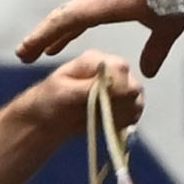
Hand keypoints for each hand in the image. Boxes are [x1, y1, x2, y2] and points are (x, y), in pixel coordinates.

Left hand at [15, 0, 183, 76]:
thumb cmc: (174, 1)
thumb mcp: (164, 32)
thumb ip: (154, 51)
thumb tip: (147, 72)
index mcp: (110, 5)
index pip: (80, 21)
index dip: (65, 35)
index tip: (51, 48)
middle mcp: (97, 1)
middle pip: (64, 21)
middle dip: (46, 37)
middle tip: (29, 52)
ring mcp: (93, 2)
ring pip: (58, 21)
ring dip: (39, 37)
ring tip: (22, 53)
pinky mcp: (93, 6)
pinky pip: (62, 22)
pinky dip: (44, 34)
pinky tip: (30, 46)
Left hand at [19, 52, 144, 142]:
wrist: (47, 119)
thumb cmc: (49, 102)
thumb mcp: (65, 93)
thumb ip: (92, 88)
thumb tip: (120, 86)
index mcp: (96, 60)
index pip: (121, 69)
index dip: (117, 90)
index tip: (102, 104)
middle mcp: (111, 70)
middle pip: (133, 87)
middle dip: (119, 106)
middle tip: (98, 114)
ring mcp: (119, 86)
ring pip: (137, 102)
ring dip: (121, 116)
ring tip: (98, 119)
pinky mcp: (123, 103)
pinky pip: (134, 114)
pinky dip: (123, 122)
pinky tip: (104, 123)